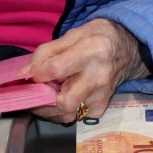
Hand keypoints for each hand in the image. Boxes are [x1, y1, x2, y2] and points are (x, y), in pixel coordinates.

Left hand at [25, 19, 149, 122]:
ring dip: (49, 109)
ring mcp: (102, 96)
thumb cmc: (97, 37)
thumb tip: (25, 74)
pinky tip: (61, 97)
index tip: (31, 72)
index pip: (57, 69)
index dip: (38, 73)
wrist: (127, 48)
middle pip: (65, 102)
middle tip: (36, 91)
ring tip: (45, 94)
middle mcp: (100, 76)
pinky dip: (61, 111)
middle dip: (43, 100)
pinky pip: (74, 117)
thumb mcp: (72, 34)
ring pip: (67, 115)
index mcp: (94, 50)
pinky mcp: (100, 109)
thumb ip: (46, 53)